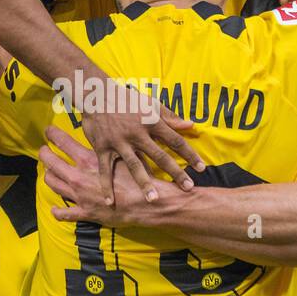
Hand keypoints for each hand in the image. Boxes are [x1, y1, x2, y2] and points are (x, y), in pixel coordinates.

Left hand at [41, 127, 171, 224]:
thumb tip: (113, 128)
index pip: (63, 142)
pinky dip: (58, 211)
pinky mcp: (85, 213)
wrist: (146, 203)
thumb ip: (115, 144)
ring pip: (54, 184)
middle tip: (43, 150)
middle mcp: (79, 177)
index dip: (53, 134)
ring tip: (49, 173)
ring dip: (49, 177)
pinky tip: (55, 209)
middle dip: (44, 154)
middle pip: (51, 163)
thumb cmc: (138, 177)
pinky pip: (65, 213)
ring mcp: (79, 196)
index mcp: (88, 160)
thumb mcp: (126, 154)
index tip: (48, 130)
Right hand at [78, 78, 202, 203]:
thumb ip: (170, 116)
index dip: (190, 154)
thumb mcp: (150, 103)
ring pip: (135, 166)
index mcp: (151, 121)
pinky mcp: (102, 148)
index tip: (201, 168)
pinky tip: (110, 201)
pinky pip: (105, 170)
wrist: (96, 94)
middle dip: (175, 173)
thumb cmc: (126, 99)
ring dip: (145, 183)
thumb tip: (190, 125)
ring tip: (154, 200)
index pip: (176, 140)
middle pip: (160, 156)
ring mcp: (119, 142)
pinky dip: (106, 186)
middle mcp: (137, 134)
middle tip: (188, 188)